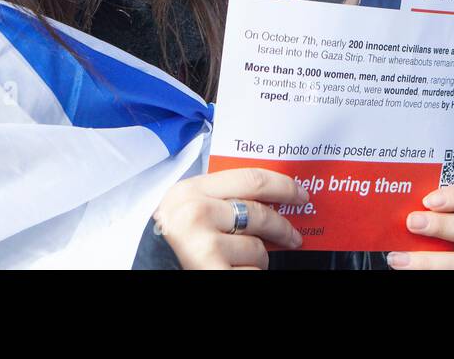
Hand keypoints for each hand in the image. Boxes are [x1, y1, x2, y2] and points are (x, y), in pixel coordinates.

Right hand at [153, 168, 304, 268]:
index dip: (282, 185)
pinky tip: (234, 271)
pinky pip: (253, 271)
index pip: (250, 178)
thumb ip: (222, 199)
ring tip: (241, 263)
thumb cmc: (174, 247)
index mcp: (188, 192)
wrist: (153, 272)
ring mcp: (202, 244)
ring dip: (257, 259)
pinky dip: (250, 273)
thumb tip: (271, 197)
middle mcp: (193, 214)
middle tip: (294, 236)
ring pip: (257, 247)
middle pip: (260, 212)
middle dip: (283, 226)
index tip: (300, 194)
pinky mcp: (212, 270)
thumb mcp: (192, 212)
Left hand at [388, 183, 453, 269]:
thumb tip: (397, 204)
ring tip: (398, 259)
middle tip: (412, 222)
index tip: (428, 200)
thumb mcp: (448, 217)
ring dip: (428, 261)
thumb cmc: (449, 230)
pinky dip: (428, 273)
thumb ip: (431, 210)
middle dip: (440, 226)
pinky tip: (407, 269)